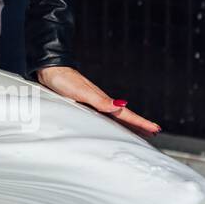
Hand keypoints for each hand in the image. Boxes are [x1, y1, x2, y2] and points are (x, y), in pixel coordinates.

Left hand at [34, 65, 160, 137]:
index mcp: (102, 101)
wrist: (49, 70)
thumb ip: (100, 101)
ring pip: (113, 117)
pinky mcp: (81, 103)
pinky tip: (108, 124)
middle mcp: (99, 102)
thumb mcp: (83, 92)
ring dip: (126, 124)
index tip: (155, 129)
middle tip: (153, 133)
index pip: (125, 114)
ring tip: (137, 131)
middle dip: (138, 125)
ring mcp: (91, 103)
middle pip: (123, 117)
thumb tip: (121, 106)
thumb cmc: (64, 80)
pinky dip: (110, 122)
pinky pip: (101, 117)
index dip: (140, 122)